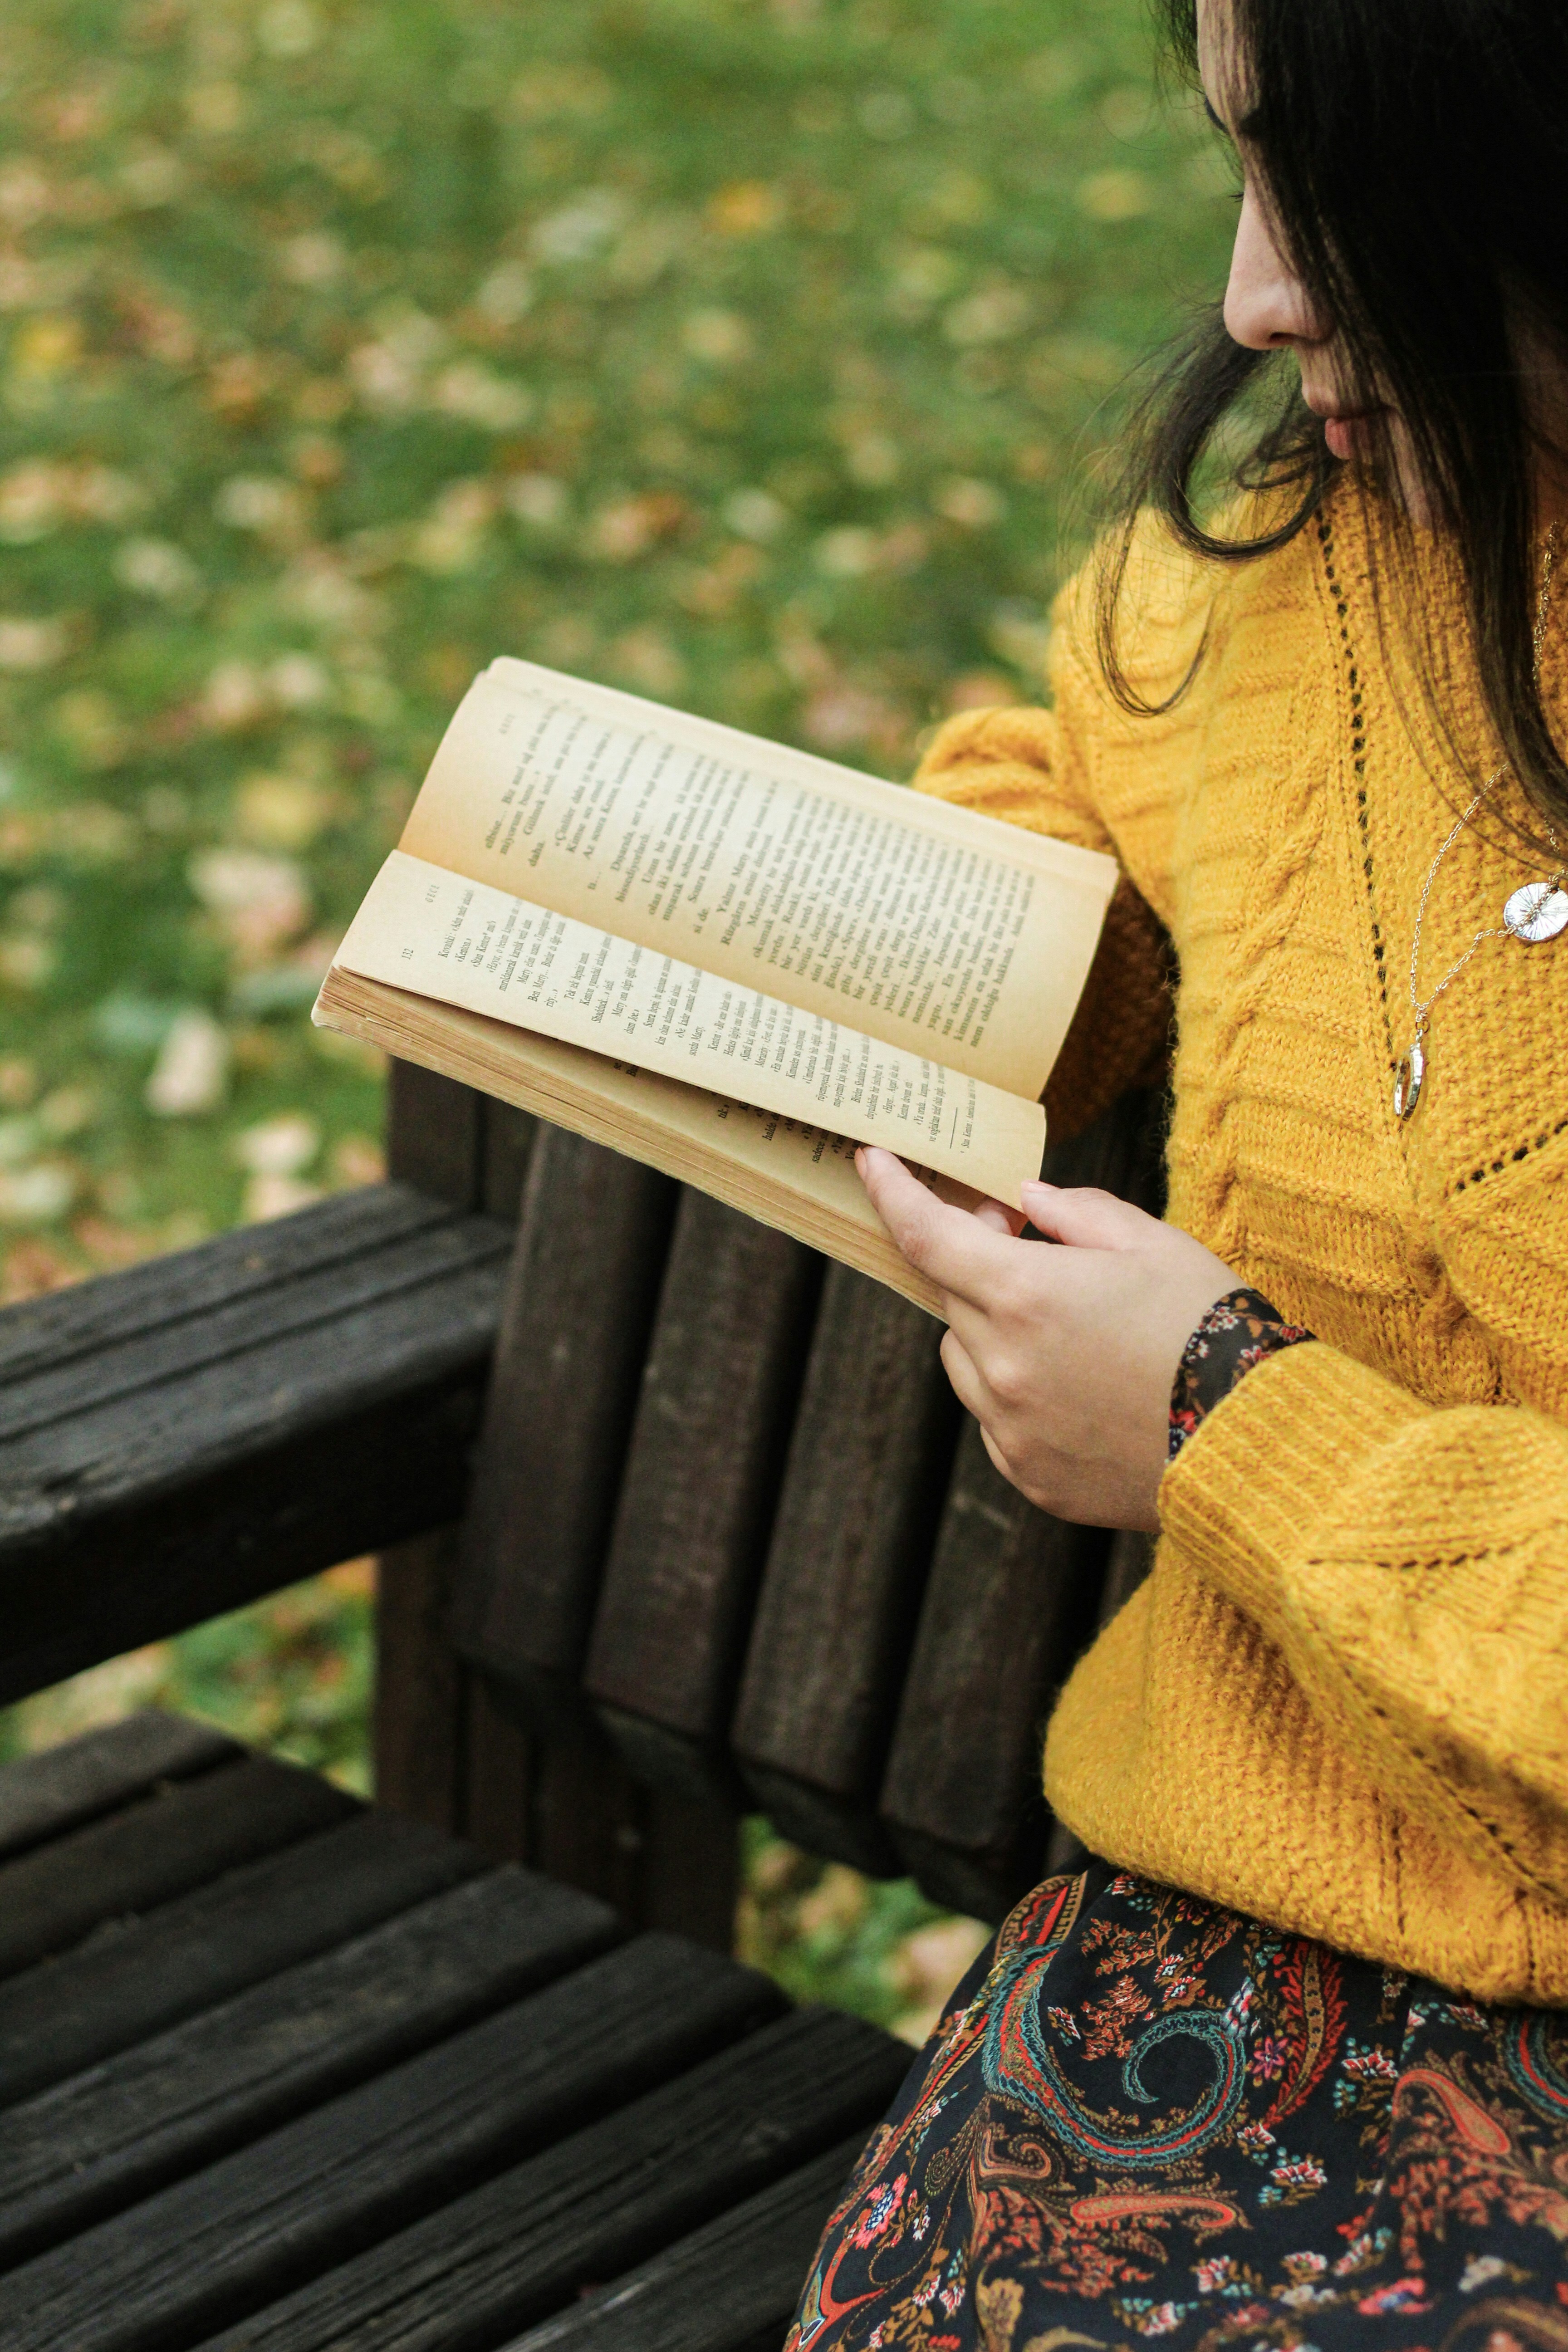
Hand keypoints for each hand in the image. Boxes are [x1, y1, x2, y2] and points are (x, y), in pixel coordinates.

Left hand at [856, 1146, 1239, 1529]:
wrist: (1256, 1443)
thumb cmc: (1212, 1329)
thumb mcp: (1154, 1244)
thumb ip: (1076, 1213)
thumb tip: (1024, 1203)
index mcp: (1026, 1295)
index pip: (925, 1235)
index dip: (891, 1192)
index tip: (870, 1161)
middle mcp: (1002, 1365)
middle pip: (951, 1294)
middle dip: (975, 1259)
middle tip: (1022, 1239)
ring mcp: (1011, 1428)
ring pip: (964, 1357)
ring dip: (992, 1329)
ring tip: (1070, 1327)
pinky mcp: (1028, 1474)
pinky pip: (995, 1417)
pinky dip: (1017, 1391)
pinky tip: (1081, 1387)